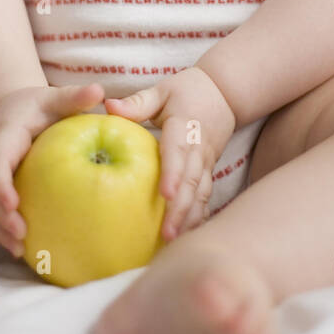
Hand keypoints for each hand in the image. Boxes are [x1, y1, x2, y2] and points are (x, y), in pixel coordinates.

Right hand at [0, 81, 104, 257]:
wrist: (9, 110)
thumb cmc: (37, 106)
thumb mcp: (54, 98)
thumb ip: (74, 96)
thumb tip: (100, 90)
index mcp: (2, 137)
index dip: (0, 183)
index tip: (14, 202)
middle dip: (1, 215)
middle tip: (21, 235)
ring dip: (1, 230)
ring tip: (20, 251)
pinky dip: (4, 232)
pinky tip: (23, 251)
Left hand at [104, 67, 235, 241]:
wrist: (225, 92)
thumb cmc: (188, 91)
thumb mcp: (162, 91)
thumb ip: (137, 102)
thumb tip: (108, 106)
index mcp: (184, 127)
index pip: (178, 152)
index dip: (173, 173)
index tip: (165, 194)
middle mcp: (199, 148)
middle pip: (191, 182)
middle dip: (180, 209)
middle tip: (166, 234)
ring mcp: (207, 162)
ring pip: (201, 194)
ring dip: (190, 218)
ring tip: (176, 242)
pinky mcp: (210, 171)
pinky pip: (206, 197)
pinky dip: (199, 216)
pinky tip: (189, 236)